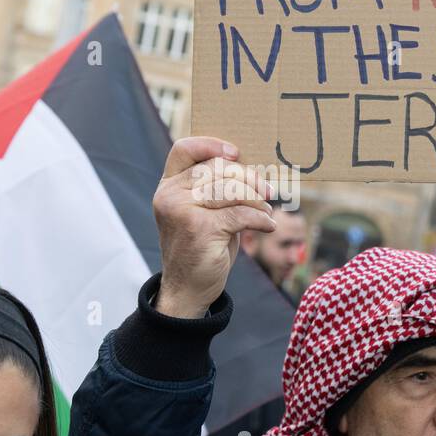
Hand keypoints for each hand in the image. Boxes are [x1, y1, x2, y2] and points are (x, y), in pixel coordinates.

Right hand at [152, 137, 274, 318]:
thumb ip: (215, 189)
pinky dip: (260, 219)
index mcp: (168, 187)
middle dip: (248, 177)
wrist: (187, 290)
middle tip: (266, 191)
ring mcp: (182, 211)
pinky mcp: (200, 228)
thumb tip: (251, 171)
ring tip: (266, 211)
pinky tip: (267, 225)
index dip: (211, 145)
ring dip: (256, 200)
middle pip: (216, 167)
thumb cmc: (201, 248)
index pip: (184, 149)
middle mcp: (170, 195)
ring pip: (231, 190)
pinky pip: (241, 214)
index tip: (235, 153)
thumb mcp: (202, 213)